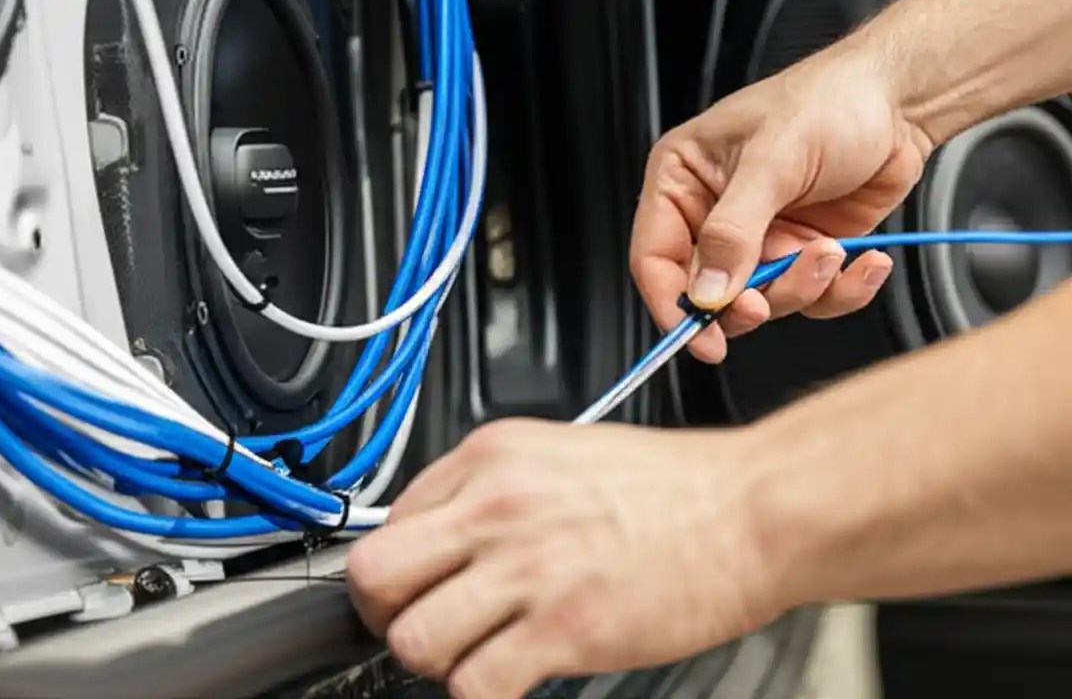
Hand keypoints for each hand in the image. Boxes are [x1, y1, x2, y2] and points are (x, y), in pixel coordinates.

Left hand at [346, 419, 785, 698]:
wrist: (752, 510)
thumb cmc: (674, 487)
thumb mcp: (563, 454)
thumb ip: (495, 491)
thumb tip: (445, 537)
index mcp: (492, 456)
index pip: (390, 520)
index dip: (400, 567)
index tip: (418, 587)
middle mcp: (496, 505)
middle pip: (376, 577)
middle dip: (386, 615)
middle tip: (422, 627)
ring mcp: (527, 568)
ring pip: (414, 640)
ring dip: (436, 662)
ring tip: (474, 657)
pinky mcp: (563, 629)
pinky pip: (474, 685)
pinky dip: (482, 695)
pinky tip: (512, 681)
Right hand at [631, 49, 933, 362]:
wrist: (901, 100)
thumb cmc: (831, 100)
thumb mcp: (773, 161)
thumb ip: (733, 231)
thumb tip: (707, 291)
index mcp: (683, 180)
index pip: (654, 257)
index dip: (672, 304)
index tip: (700, 337)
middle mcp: (715, 214)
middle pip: (707, 292)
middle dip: (746, 301)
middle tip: (765, 299)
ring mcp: (760, 237)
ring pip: (761, 301)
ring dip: (801, 287)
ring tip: (830, 251)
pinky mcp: (802, 251)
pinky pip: (811, 298)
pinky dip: (841, 290)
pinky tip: (862, 260)